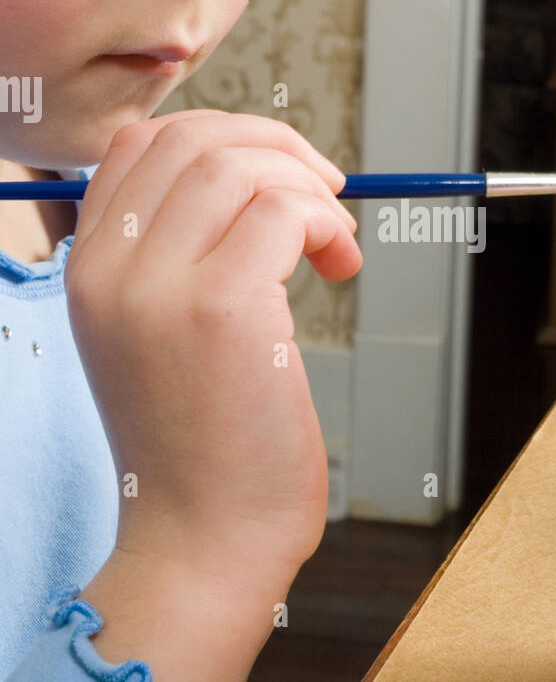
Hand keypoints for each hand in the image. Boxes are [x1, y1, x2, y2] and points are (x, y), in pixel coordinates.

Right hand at [66, 109, 361, 599]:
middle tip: (325, 189)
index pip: (138, 146)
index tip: (274, 174)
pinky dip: (325, 222)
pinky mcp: (224, 310)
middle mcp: (110, 271)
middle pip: (191, 139)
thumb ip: (172, 260)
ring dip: (308, 188)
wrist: (202, 542)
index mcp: (88, 273)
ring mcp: (161, 288)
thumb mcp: (152, 340)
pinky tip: (340, 264)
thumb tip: (251, 182)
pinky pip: (283, 211)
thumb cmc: (199, 449)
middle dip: (274, 146)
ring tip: (335, 244)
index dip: (220, 138)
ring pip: (240, 166)